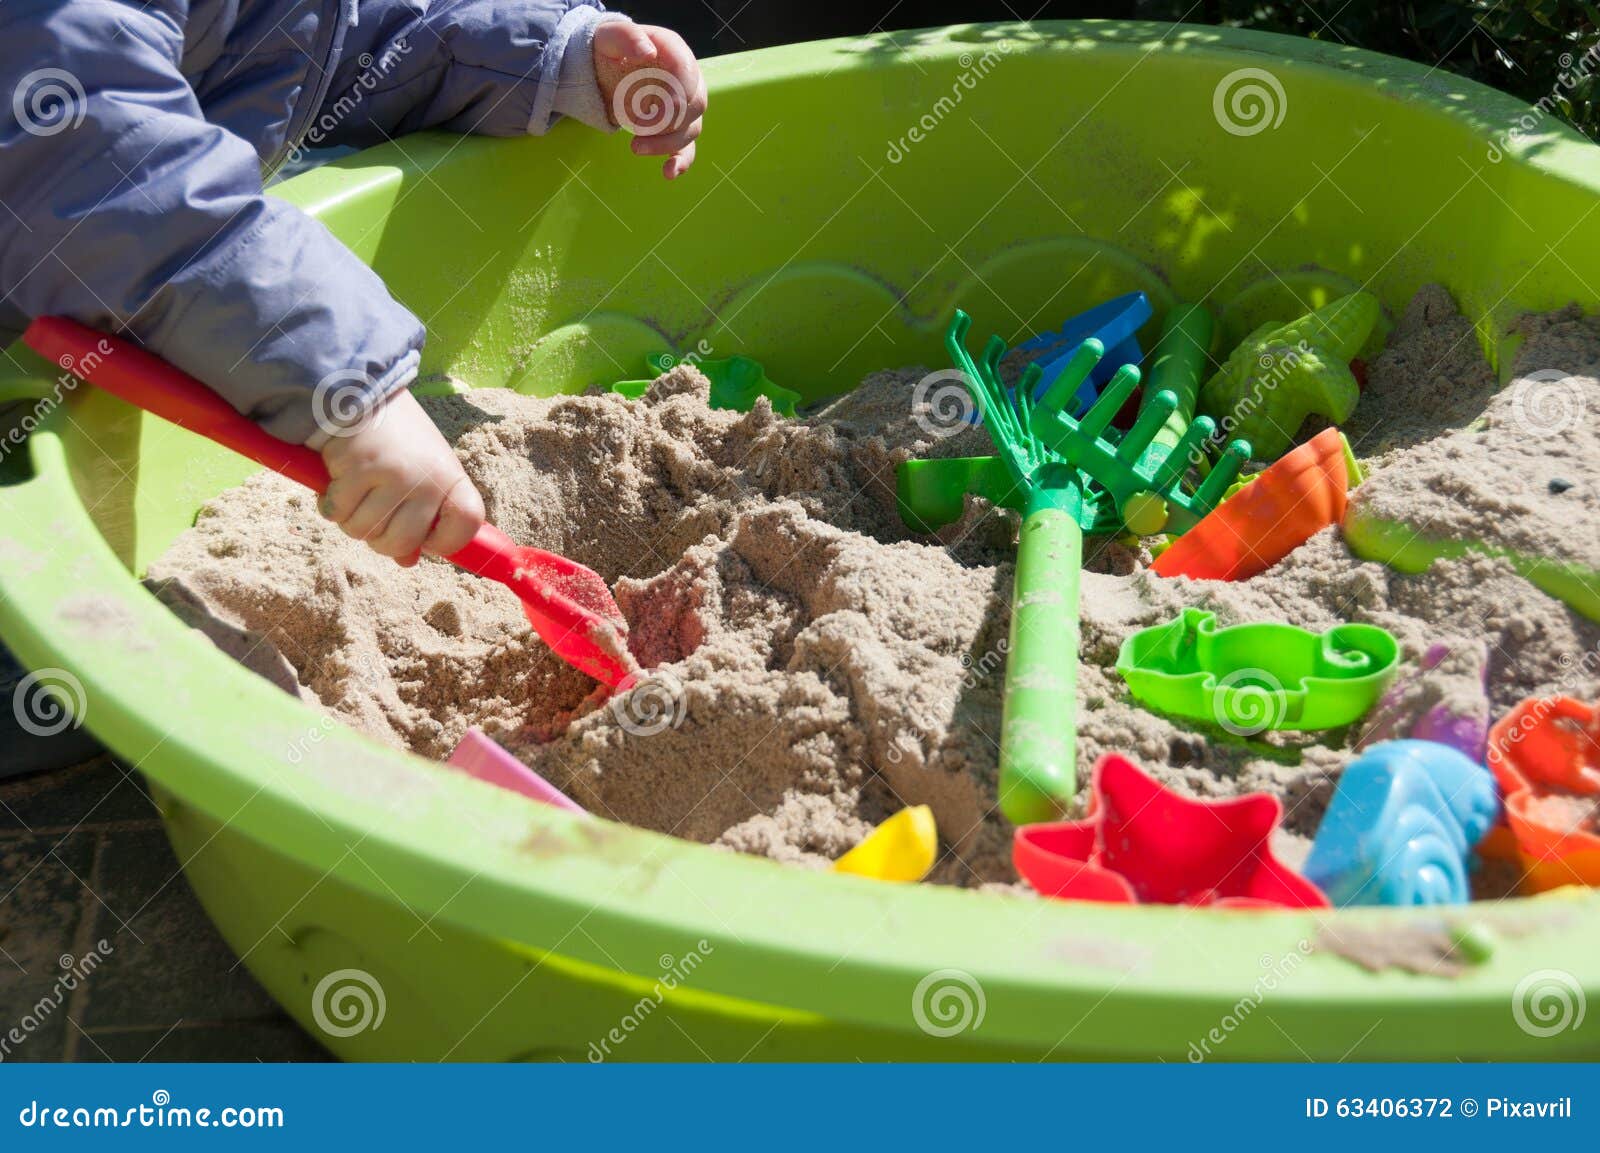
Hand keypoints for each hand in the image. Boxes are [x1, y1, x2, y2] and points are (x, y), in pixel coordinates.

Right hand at [318, 389, 484, 565]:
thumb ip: (420, 515)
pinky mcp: (359, 470)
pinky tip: (336, 481)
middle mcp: (429, 479)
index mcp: (452, 477)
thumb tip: (407, 561)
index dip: (445, 542)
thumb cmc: (395, 438)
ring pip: (364, 532)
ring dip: (351, 519)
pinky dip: (330, 504)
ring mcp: (395, 475)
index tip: (425, 539)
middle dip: (380, 539)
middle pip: (402, 542)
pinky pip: (339, 513)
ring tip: (354, 491)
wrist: (358, 390)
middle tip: (372, 515)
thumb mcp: (420, 471)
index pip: (467, 526)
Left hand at [593, 21, 705, 178]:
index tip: (663, 104)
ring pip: (690, 129)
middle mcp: (687, 79)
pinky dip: (680, 162)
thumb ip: (627, 36)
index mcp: (674, 52)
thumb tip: (647, 50)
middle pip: (694, 104)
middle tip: (637, 128)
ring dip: (667, 143)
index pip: (687, 71)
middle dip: (669, 120)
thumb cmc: (611, 49)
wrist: (608, 65)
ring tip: (635, 147)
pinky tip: (669, 173)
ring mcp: (685, 106)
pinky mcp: (676, 128)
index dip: (679, 89)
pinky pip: (686, 148)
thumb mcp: (611, 36)